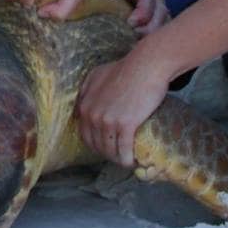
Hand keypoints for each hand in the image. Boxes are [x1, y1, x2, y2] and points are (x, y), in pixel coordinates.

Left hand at [75, 53, 170, 167]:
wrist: (146, 66)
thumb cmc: (125, 68)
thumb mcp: (97, 74)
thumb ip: (86, 89)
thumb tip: (81, 102)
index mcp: (85, 106)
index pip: (85, 135)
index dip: (96, 144)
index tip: (106, 146)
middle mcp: (92, 115)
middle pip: (97, 145)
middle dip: (107, 154)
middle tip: (118, 155)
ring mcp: (108, 121)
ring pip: (110, 150)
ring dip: (117, 159)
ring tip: (126, 160)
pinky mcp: (125, 125)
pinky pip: (123, 150)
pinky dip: (127, 159)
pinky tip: (132, 162)